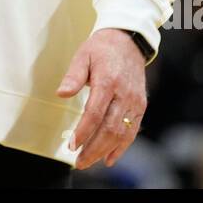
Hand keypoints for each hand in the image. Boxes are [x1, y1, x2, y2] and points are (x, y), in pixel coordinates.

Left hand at [55, 28, 147, 169]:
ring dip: (105, 151)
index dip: (83, 132)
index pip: (95, 113)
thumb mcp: (83, 55)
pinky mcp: (140, 105)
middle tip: (79, 162)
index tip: (72, 146)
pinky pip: (132, 130)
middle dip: (93, 148)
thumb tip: (61, 94)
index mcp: (108, 80)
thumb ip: (73, 77)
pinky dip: (122, 147)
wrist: (129, 40)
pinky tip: (110, 158)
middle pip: (109, 128)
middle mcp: (124, 93)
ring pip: (121, 133)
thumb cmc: (101, 48)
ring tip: (89, 161)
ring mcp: (134, 101)